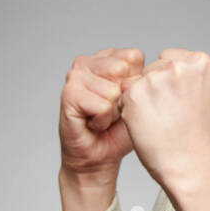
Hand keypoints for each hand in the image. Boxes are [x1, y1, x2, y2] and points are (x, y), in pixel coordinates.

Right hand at [59, 47, 144, 178]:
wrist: (100, 154)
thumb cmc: (121, 127)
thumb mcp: (141, 98)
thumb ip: (141, 79)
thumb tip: (135, 78)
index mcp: (107, 57)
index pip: (134, 56)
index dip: (137, 82)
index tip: (127, 97)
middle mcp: (88, 62)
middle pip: (123, 69)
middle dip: (125, 95)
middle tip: (113, 108)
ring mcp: (75, 76)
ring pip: (113, 90)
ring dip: (113, 110)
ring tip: (103, 116)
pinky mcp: (68, 95)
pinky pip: (102, 106)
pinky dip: (103, 120)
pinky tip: (94, 123)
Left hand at [119, 48, 209, 193]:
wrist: (188, 162)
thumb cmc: (198, 134)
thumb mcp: (207, 95)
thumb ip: (191, 76)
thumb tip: (177, 66)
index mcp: (200, 63)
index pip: (170, 58)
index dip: (170, 81)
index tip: (179, 98)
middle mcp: (178, 66)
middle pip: (152, 69)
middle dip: (154, 87)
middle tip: (169, 112)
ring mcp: (155, 79)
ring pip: (136, 81)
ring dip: (141, 97)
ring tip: (158, 119)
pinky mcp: (133, 93)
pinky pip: (124, 95)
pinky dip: (130, 109)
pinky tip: (146, 123)